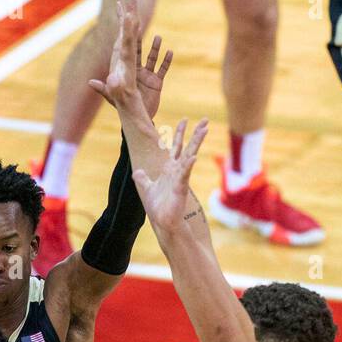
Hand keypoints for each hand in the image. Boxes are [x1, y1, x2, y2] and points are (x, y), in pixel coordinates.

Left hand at [88, 0, 172, 117]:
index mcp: (124, 69)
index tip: (125, 16)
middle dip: (137, 32)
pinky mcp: (157, 83)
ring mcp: (147, 75)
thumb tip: (92, 83)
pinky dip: (166, 61)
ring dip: (155, 47)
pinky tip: (170, 52)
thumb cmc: (123, 109)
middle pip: (137, 46)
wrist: (135, 120)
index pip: (124, 46)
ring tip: (159, 38)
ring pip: (152, 57)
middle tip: (138, 15)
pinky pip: (163, 69)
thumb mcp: (113, 98)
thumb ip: (104, 90)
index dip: (124, 32)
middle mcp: (136, 68)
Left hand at [131, 118, 207, 232]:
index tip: (184, 120)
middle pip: (188, 147)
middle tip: (205, 120)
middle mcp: (177, 171)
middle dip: (195, 133)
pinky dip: (188, 165)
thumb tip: (136, 172)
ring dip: (197, 142)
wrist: (163, 221)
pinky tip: (193, 157)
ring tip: (204, 130)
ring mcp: (180, 178)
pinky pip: (185, 174)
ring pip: (190, 156)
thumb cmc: (159, 207)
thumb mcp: (147, 188)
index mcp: (169, 169)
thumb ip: (143, 179)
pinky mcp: (181, 187)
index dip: (180, 133)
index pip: (176, 147)